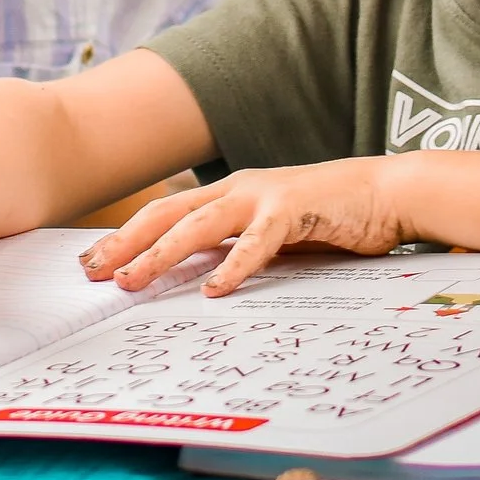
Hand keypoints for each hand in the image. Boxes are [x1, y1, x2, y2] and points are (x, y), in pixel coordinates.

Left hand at [77, 158, 411, 297]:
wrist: (387, 192)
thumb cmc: (330, 218)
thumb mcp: (272, 235)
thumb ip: (236, 248)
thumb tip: (198, 278)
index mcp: (229, 194)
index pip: (165, 214)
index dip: (127, 236)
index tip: (94, 261)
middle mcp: (237, 189)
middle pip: (167, 215)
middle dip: (126, 243)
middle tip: (92, 271)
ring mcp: (264, 196)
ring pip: (199, 225)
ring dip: (160, 254)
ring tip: (131, 280)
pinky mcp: (295, 210)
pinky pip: (258, 242)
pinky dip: (234, 266)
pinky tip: (214, 290)